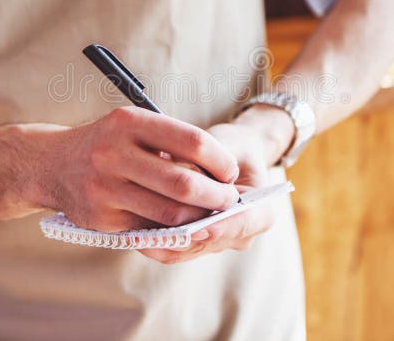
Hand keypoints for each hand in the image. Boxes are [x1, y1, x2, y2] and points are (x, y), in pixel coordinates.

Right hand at [30, 107, 239, 231]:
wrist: (51, 164)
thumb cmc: (108, 143)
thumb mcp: (134, 126)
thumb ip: (172, 143)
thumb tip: (221, 173)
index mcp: (130, 123)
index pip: (192, 142)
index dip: (220, 161)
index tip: (230, 172)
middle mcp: (114, 153)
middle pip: (183, 183)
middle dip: (216, 196)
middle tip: (228, 200)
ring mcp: (105, 188)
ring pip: (169, 213)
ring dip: (199, 218)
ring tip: (211, 214)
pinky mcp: (101, 217)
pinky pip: (149, 229)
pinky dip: (171, 229)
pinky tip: (182, 224)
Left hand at [137, 105, 294, 263]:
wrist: (232, 155)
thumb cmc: (230, 145)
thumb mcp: (226, 143)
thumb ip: (208, 160)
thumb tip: (177, 170)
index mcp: (261, 210)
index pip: (244, 224)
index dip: (221, 228)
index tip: (200, 229)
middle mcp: (241, 233)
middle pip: (209, 242)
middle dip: (181, 236)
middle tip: (154, 232)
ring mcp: (216, 242)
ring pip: (186, 250)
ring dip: (161, 240)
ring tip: (137, 231)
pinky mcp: (193, 243)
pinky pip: (171, 250)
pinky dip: (152, 241)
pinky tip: (132, 230)